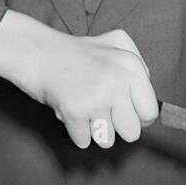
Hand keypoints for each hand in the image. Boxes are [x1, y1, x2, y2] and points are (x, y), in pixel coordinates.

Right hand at [0, 14, 157, 149]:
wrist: (36, 51)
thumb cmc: (74, 52)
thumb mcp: (115, 43)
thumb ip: (138, 65)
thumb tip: (147, 99)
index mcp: (131, 66)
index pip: (150, 112)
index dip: (137, 117)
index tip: (124, 112)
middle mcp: (117, 81)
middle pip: (132, 132)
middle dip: (116, 128)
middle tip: (100, 111)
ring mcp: (96, 97)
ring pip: (108, 140)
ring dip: (95, 131)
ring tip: (84, 110)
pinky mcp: (75, 111)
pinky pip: (84, 141)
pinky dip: (76, 133)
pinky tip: (70, 112)